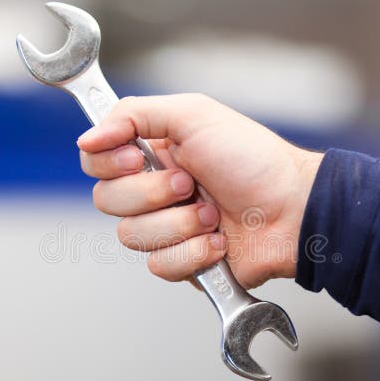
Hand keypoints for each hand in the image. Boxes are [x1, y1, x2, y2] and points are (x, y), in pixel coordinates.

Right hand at [77, 94, 322, 288]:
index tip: (136, 157)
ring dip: (179, 224)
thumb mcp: (194, 114)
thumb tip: (86, 137)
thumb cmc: (253, 159)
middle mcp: (152, 191)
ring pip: (131, 237)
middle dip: (153, 193)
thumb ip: (133, 114)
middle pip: (106, 201)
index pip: (95, 161)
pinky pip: (160, 266)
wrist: (293, 210)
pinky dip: (193, 253)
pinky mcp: (182, 262)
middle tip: (191, 183)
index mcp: (151, 153)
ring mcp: (166, 228)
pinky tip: (219, 241)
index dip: (107, 162)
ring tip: (213, 214)